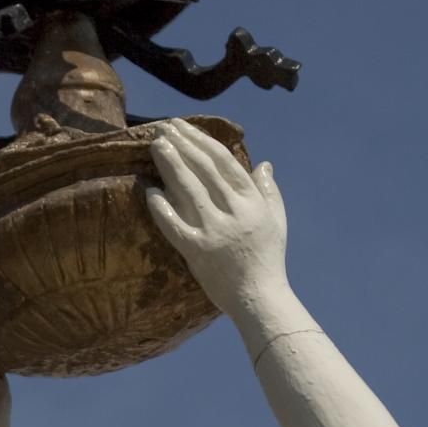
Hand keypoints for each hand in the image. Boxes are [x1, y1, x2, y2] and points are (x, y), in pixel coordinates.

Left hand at [145, 121, 289, 321]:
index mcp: (251, 202)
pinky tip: (150, 191)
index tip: (184, 127)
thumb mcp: (277, 222)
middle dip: (182, 144)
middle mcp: (232, 212)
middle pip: (203, 169)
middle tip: (163, 127)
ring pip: (189, 190)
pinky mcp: (197, 252)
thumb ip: (269, 191)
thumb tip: (263, 163)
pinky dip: (161, 207)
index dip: (201, 141)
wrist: (258, 299)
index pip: (224, 162)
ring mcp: (213, 232)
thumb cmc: (268, 260)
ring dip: (171, 165)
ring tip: (156, 146)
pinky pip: (174, 225)